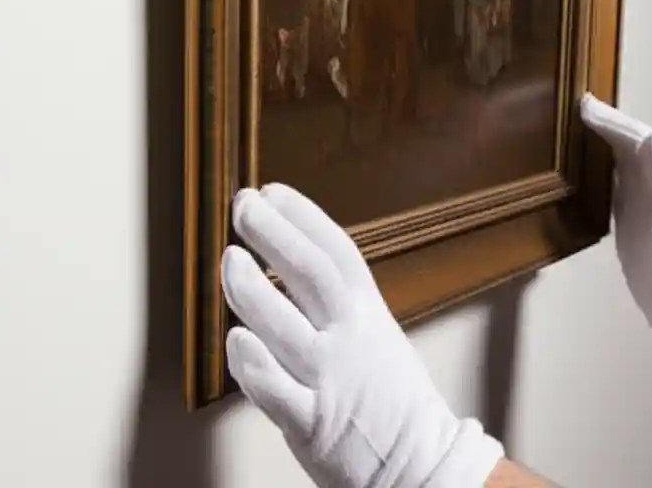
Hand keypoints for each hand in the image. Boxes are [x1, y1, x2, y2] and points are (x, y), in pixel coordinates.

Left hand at [222, 184, 504, 486]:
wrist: (421, 469)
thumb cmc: (392, 405)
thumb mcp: (377, 338)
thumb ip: (336, 308)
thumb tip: (286, 265)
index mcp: (369, 316)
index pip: (336, 252)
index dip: (303, 216)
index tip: (272, 191)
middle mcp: (350, 341)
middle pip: (309, 273)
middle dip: (273, 233)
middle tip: (243, 205)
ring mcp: (330, 380)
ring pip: (281, 324)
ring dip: (249, 287)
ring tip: (230, 259)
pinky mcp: (310, 424)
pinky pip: (274, 389)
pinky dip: (252, 362)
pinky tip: (235, 338)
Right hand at [581, 95, 651, 396]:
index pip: (635, 143)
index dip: (613, 123)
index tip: (587, 105)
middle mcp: (651, 192)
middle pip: (624, 150)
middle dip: (603, 128)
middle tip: (576, 110)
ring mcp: (640, 211)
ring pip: (616, 170)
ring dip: (598, 150)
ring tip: (574, 135)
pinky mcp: (628, 232)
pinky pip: (610, 196)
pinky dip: (595, 180)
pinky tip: (581, 179)